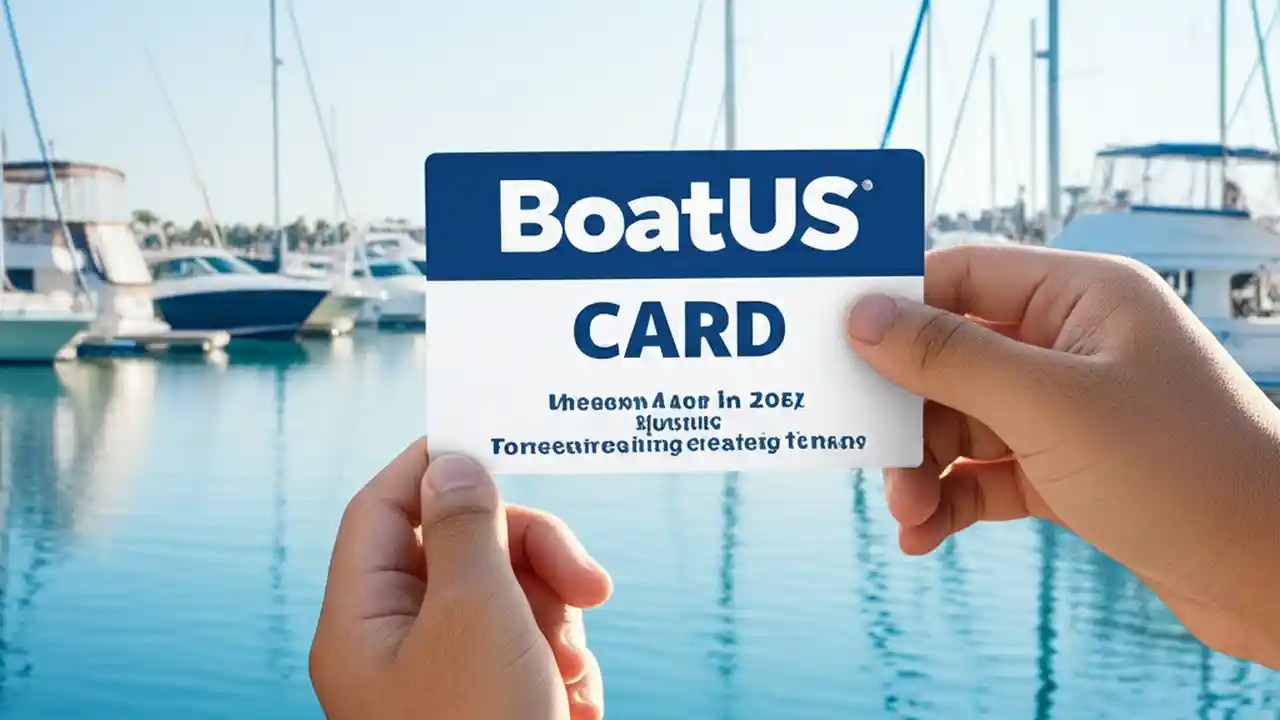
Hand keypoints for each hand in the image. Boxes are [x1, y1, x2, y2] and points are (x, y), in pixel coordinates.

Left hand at [310, 439, 611, 718]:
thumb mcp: (475, 612)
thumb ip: (466, 526)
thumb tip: (452, 464)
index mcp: (362, 624)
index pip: (381, 510)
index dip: (431, 467)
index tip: (491, 439)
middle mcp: (397, 646)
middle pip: (463, 550)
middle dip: (535, 558)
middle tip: (588, 584)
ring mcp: (446, 677)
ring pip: (510, 599)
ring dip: (558, 620)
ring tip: (570, 670)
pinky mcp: (493, 702)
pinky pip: (531, 650)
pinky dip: (563, 667)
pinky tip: (574, 704)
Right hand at [846, 245, 1279, 667]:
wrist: (1275, 574)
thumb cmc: (1183, 470)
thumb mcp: (1049, 407)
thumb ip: (949, 358)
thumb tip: (863, 315)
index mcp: (1078, 296)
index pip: (958, 275)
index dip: (891, 306)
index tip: (833, 344)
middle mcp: (1070, 344)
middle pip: (949, 358)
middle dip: (906, 413)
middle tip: (871, 458)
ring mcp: (1070, 409)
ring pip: (962, 422)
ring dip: (925, 468)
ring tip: (910, 516)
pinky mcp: (1068, 468)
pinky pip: (986, 473)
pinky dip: (953, 500)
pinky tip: (927, 536)